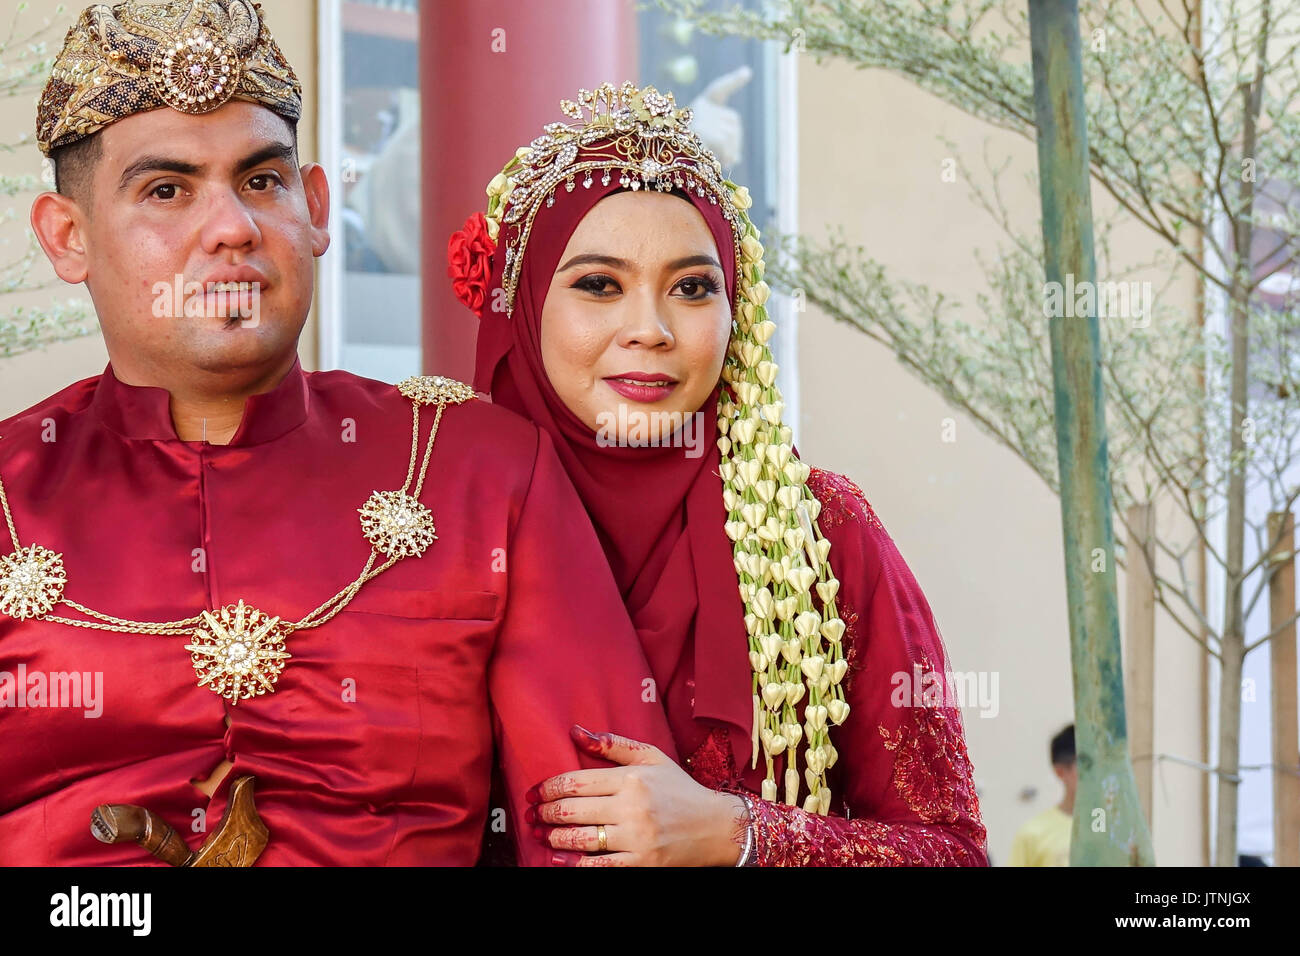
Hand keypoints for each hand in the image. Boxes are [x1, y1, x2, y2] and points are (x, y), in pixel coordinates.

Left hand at [526, 725, 750, 866]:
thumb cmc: (680, 789)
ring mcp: (637, 838)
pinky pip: (598, 866)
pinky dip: (574, 864)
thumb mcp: (651, 758)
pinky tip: (559, 860)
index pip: (576, 782)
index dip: (548, 787)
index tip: (535, 792)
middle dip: (545, 813)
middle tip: (533, 814)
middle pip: (573, 810)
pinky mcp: (641, 863)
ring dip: (554, 838)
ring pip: (581, 839)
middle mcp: (632, 807)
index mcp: (632, 778)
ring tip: (542, 835)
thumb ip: (613, 745)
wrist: (716, 827)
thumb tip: (576, 732)